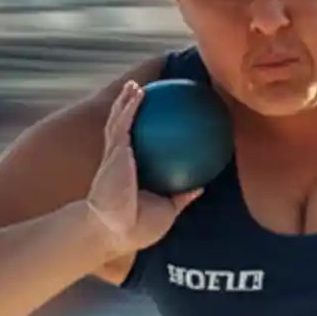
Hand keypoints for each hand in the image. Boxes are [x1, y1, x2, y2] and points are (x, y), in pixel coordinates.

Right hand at [85, 81, 200, 256]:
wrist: (117, 230)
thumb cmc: (138, 228)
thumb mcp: (168, 211)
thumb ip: (181, 197)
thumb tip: (201, 187)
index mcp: (129, 175)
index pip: (134, 149)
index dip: (141, 135)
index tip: (153, 122)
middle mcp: (119, 162)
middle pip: (122, 130)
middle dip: (128, 111)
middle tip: (141, 95)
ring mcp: (115, 154)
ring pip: (118, 121)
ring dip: (125, 101)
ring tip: (135, 85)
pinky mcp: (115, 150)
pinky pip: (123, 123)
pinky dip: (129, 106)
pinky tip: (138, 93)